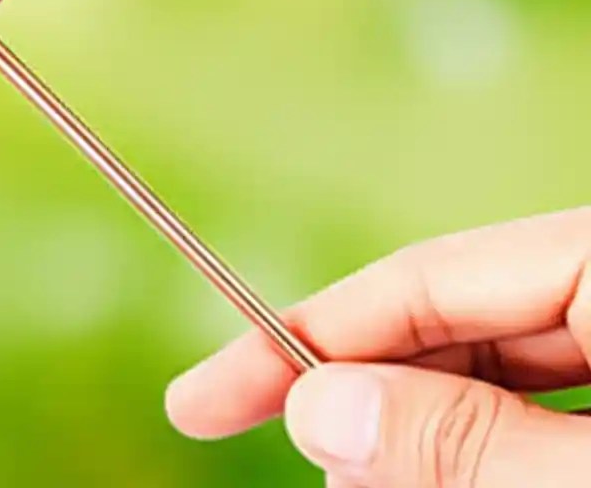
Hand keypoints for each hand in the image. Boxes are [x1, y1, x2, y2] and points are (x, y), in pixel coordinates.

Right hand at [166, 206, 590, 487]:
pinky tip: (432, 481)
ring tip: (352, 487)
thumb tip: (322, 409)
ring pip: (499, 377)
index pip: (420, 279)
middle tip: (289, 461)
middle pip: (453, 326)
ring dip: (416, 436)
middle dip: (362, 398)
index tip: (202, 400)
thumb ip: (467, 439)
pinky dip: (482, 454)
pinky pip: (544, 415)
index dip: (299, 339)